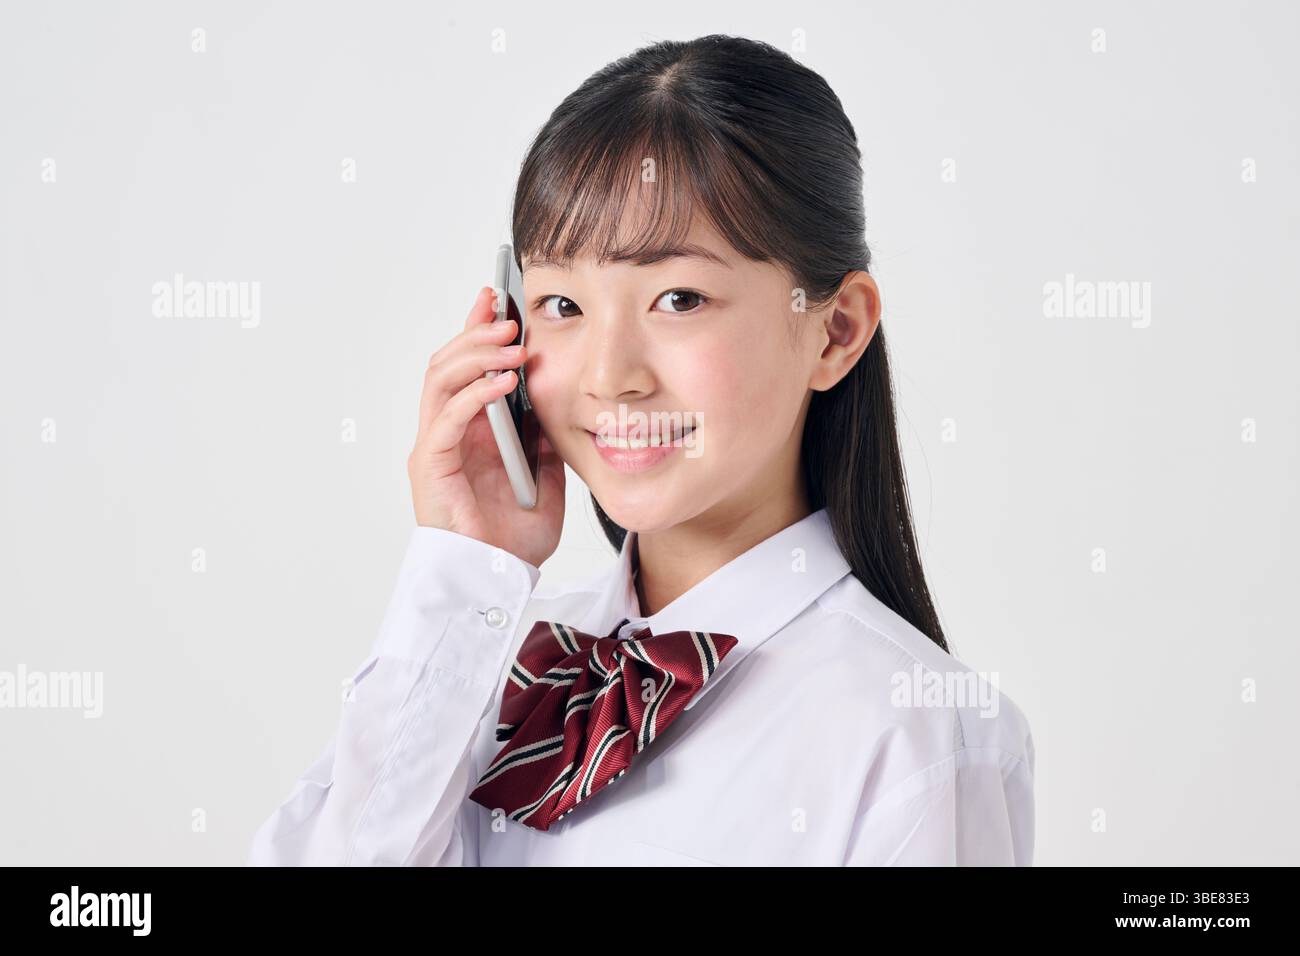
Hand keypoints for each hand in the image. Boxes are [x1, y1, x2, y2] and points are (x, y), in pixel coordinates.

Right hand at [407, 286, 564, 567]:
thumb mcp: (547, 476)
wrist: (499, 582)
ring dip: (476, 355)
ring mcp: (435, 448)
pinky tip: (504, 383)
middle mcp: (446, 434)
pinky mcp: (431, 467)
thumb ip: (546, 438)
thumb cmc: (515, 539)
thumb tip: (559, 399)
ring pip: (440, 380)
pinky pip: (447, 418)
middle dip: (475, 332)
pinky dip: (475, 394)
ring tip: (512, 345)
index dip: (477, 331)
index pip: (466, 367)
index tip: (498, 300)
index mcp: (469, 432)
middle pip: (446, 363)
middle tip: (506, 314)